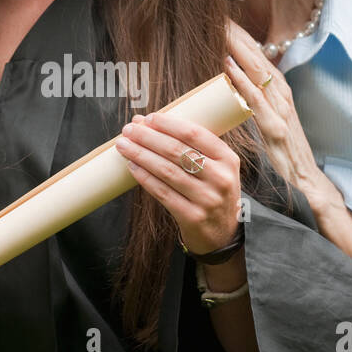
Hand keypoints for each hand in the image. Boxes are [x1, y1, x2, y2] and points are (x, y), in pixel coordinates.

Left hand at [114, 112, 241, 255]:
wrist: (222, 234)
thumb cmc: (212, 192)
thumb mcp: (215, 168)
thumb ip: (191, 147)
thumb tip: (146, 123)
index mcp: (228, 159)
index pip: (195, 134)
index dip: (168, 124)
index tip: (148, 118)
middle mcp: (220, 178)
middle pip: (177, 151)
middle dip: (148, 137)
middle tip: (129, 129)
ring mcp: (207, 199)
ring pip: (167, 171)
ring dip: (141, 155)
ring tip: (124, 145)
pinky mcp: (192, 217)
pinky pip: (162, 193)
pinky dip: (145, 178)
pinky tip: (132, 167)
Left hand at [224, 19, 341, 214]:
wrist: (306, 184)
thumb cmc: (284, 154)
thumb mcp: (270, 122)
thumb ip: (255, 105)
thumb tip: (230, 89)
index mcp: (279, 94)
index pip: (258, 58)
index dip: (241, 38)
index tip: (223, 20)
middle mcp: (282, 97)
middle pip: (258, 58)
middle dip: (238, 36)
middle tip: (218, 15)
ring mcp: (280, 112)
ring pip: (258, 73)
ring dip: (238, 50)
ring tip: (220, 29)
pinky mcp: (275, 130)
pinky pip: (256, 101)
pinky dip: (242, 81)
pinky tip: (227, 67)